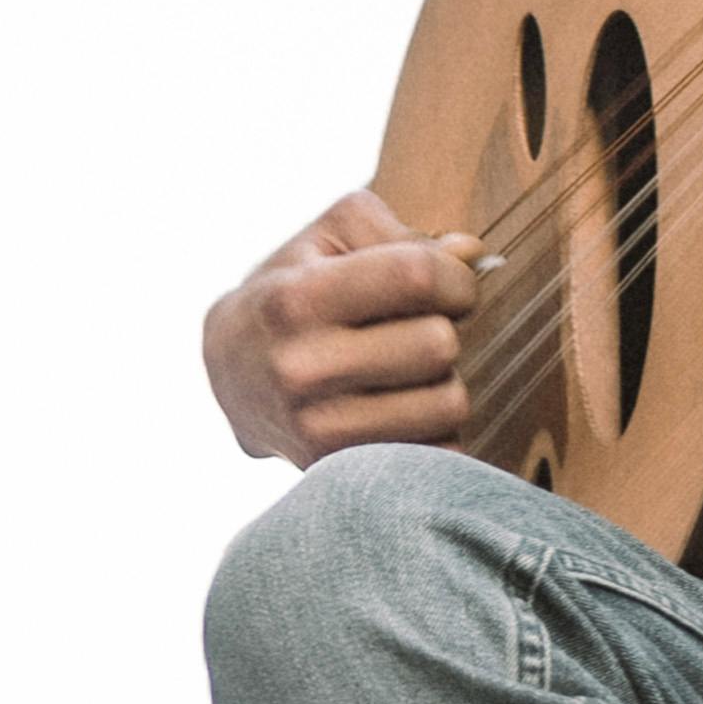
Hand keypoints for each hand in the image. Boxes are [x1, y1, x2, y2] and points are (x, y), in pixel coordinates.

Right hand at [201, 191, 483, 465]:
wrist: (230, 371)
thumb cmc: (294, 290)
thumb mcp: (327, 237)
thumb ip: (400, 232)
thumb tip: (472, 255)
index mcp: (296, 298)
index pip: (418, 276)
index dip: (454, 277)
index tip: (446, 286)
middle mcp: (300, 368)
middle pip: (439, 344)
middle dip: (442, 331)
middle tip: (411, 332)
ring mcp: (316, 428)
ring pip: (448, 404)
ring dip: (442, 385)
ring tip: (405, 373)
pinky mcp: (340, 471)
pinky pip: (439, 452)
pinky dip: (436, 431)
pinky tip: (401, 411)